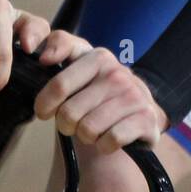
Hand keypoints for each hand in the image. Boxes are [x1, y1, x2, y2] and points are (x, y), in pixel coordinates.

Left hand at [31, 31, 169, 153]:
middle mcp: (118, 73)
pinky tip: (108, 138)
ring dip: (86, 136)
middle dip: (66, 125)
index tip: (43, 111)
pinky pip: (110, 141)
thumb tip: (44, 57)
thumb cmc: (96, 89)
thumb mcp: (78, 62)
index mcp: (98, 57)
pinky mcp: (147, 119)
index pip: (59, 85)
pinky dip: (104, 145)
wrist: (134, 111)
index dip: (44, 104)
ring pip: (88, 129)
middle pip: (69, 114)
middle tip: (74, 122)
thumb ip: (60, 46)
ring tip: (93, 129)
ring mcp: (134, 96)